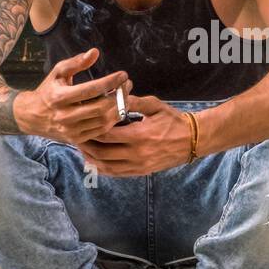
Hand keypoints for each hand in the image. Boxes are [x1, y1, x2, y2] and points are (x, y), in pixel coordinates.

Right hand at [12, 47, 131, 142]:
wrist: (31, 116)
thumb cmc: (48, 90)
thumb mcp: (57, 72)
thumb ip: (76, 62)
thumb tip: (95, 52)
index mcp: (59, 97)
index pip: (91, 89)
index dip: (110, 82)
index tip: (123, 75)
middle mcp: (65, 116)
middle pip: (101, 107)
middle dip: (119, 95)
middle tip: (128, 85)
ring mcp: (71, 130)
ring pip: (103, 120)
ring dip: (119, 108)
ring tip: (126, 96)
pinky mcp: (76, 139)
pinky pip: (101, 131)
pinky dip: (113, 120)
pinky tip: (117, 109)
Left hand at [73, 94, 192, 175]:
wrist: (192, 140)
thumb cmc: (173, 120)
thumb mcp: (155, 105)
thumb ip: (134, 101)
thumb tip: (114, 94)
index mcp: (139, 135)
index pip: (106, 135)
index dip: (91, 130)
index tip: (82, 123)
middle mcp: (137, 154)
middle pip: (102, 153)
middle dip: (86, 145)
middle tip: (75, 137)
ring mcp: (138, 165)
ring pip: (106, 166)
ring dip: (91, 159)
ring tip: (82, 149)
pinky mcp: (141, 172)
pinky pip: (116, 173)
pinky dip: (102, 168)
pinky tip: (95, 161)